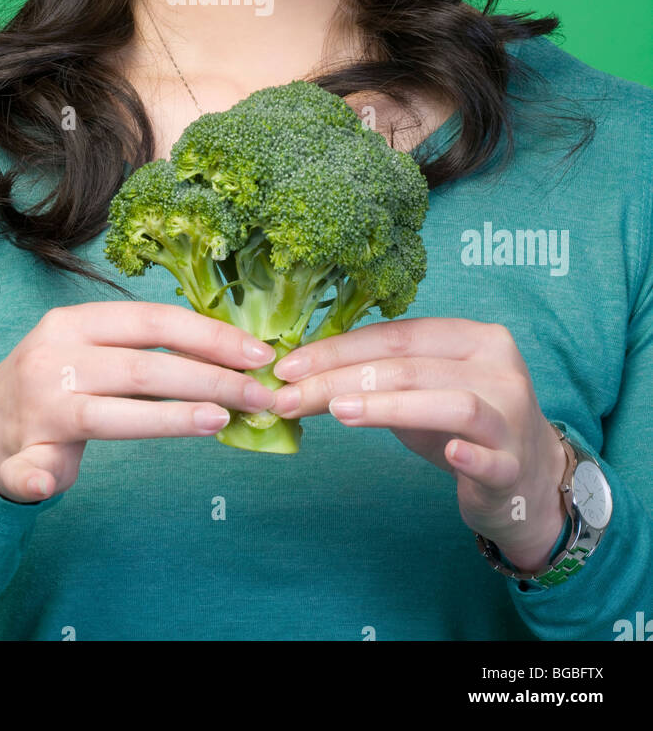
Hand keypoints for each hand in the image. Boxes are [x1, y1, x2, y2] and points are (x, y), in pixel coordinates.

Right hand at [0, 303, 276, 503]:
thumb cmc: (59, 383)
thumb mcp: (95, 352)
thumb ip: (146, 354)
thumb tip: (228, 358)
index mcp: (76, 321)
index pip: (155, 320)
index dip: (210, 335)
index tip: (258, 353)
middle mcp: (55, 354)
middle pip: (146, 366)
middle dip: (211, 379)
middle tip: (260, 395)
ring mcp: (37, 403)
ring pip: (113, 412)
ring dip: (172, 419)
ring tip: (223, 422)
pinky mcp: (19, 451)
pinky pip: (33, 466)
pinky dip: (44, 476)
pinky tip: (55, 485)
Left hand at [271, 317, 568, 568]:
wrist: (527, 479)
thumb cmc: (461, 427)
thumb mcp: (421, 391)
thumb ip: (380, 374)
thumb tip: (304, 370)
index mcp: (474, 337)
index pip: (398, 336)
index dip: (338, 348)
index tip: (289, 365)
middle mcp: (498, 367)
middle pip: (411, 367)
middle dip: (342, 379)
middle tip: (291, 395)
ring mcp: (511, 415)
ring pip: (450, 402)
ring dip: (389, 406)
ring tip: (338, 412)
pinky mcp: (515, 464)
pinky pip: (490, 455)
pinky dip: (468, 452)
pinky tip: (447, 455)